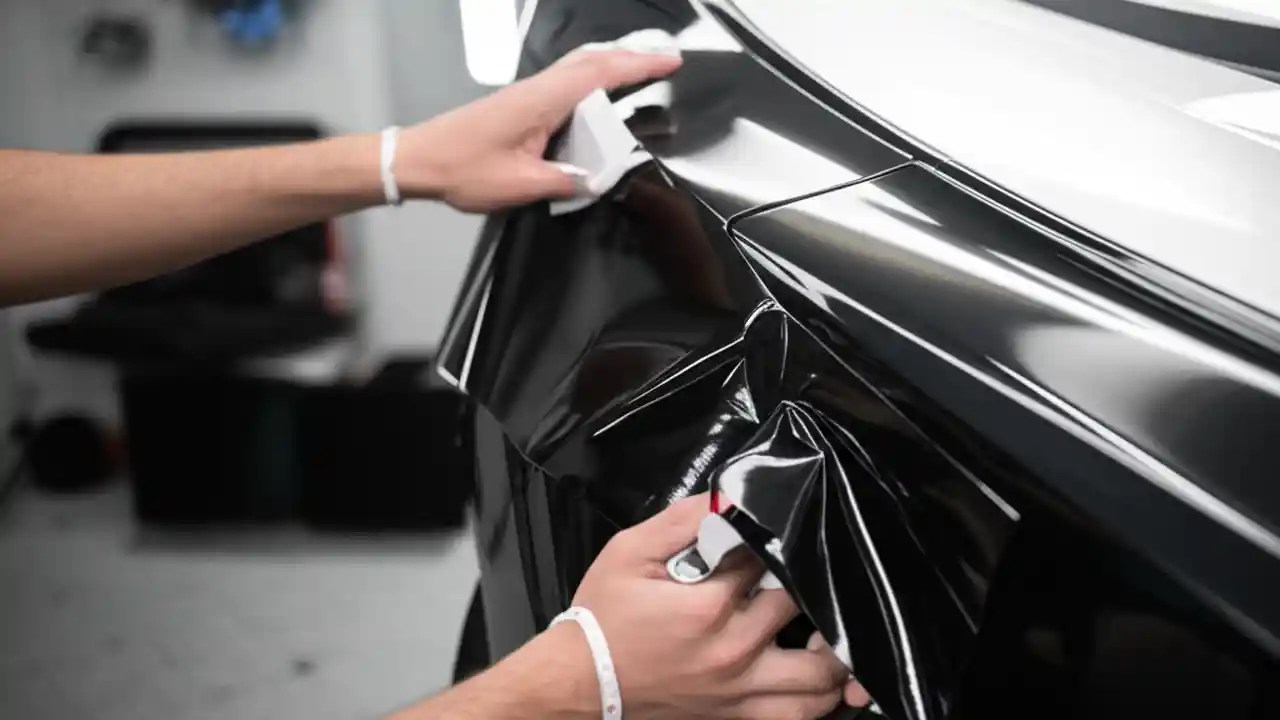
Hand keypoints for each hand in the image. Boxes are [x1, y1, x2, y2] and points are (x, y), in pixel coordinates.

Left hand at [396, 48, 681, 212]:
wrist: (419, 160)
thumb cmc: (463, 169)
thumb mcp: (519, 185)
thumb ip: (564, 181)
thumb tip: (598, 180)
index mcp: (541, 102)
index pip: (599, 73)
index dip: (637, 64)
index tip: (670, 61)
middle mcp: (536, 89)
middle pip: (591, 60)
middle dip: (632, 56)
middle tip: (665, 60)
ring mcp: (527, 93)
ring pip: (578, 67)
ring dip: (612, 64)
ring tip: (642, 71)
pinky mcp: (520, 103)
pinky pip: (565, 81)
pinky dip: (591, 77)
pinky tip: (598, 94)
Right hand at [566, 494, 869, 719]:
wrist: (577, 684)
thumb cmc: (602, 619)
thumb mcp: (629, 553)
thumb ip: (680, 521)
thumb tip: (725, 500)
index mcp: (709, 610)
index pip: (770, 566)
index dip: (774, 547)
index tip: (767, 542)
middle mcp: (733, 656)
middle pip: (814, 629)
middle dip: (818, 602)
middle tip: (808, 586)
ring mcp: (737, 696)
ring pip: (819, 688)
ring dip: (832, 662)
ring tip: (822, 636)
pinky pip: (796, 718)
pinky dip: (815, 701)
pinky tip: (812, 678)